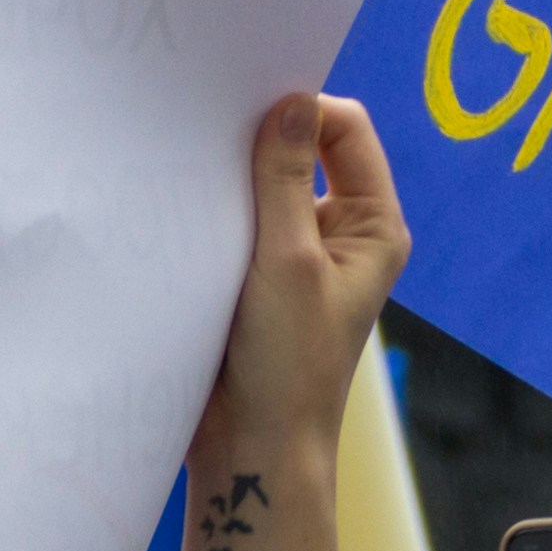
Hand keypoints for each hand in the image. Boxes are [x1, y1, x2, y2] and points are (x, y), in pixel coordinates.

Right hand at [190, 92, 405, 487]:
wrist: (250, 449)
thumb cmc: (286, 364)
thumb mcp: (286, 260)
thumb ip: (284, 179)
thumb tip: (291, 101)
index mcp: (373, 226)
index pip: (346, 132)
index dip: (305, 110)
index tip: (249, 104)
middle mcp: (342, 233)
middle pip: (306, 151)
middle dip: (263, 138)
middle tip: (209, 124)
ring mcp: (298, 254)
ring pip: (265, 186)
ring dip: (233, 177)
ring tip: (190, 164)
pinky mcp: (256, 276)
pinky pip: (237, 221)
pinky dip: (214, 209)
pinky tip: (178, 202)